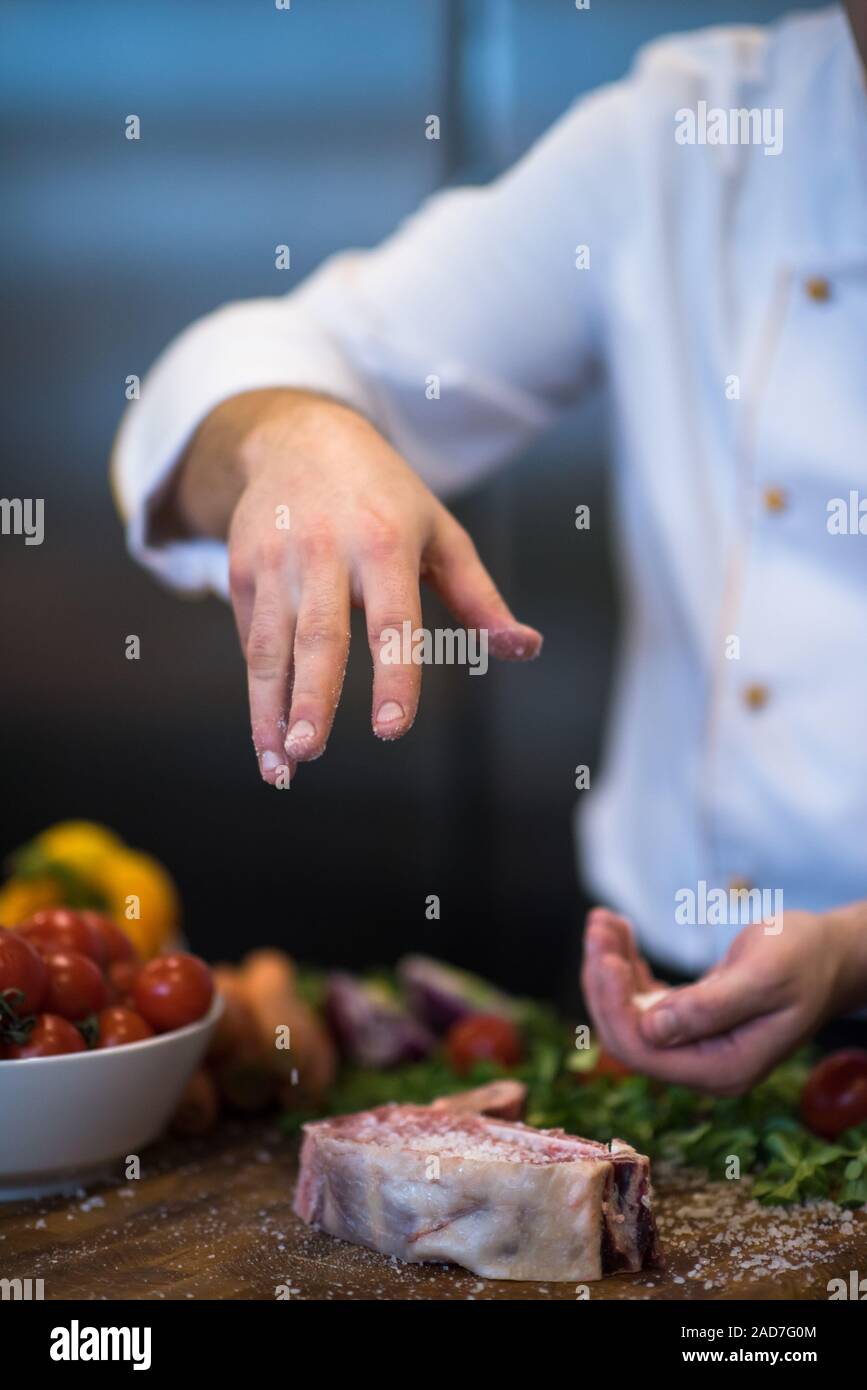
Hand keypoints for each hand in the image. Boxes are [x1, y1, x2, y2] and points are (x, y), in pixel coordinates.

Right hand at [159, 389, 541, 783]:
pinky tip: (270, 736)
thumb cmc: (384, 498)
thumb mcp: (441, 534)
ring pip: (270, 646)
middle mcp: (325, 551)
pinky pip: (252, 639)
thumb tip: (525, 648)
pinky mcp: (243, 569)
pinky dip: (259, 691)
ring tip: (279, 766)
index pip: (393, 621)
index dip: (393, 677)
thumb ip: (479, 599)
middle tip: (310, 752)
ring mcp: (277, 560)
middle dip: (312, 698)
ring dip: (269, 712)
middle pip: (319, 635)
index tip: (390, 730)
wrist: (297, 439)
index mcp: (386, 542)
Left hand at [581, 903, 866, 1095]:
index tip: (605, 956)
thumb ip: (709, 1007)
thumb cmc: (804, 960)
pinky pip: (642, 1000)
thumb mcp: (762, 978)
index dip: (613, 1006)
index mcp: (721, 1068)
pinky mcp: (689, 1021)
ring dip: (609, 967)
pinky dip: (625, 966)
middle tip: (598, 926)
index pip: (642, 1051)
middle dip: (604, 981)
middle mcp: (702, 1066)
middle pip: (628, 1034)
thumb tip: (651, 1027)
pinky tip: (619, 932)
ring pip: (629, 1015)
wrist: (829, 954)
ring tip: (603, 920)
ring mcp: (694, 1046)